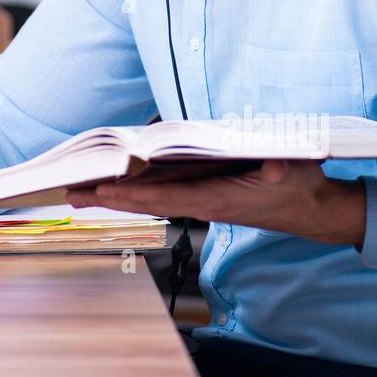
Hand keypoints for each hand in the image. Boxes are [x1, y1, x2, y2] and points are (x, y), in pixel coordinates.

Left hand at [67, 159, 365, 248]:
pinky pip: (158, 192)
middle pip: (145, 200)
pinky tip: (111, 182)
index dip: (133, 194)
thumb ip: (281, 170)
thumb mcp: (295, 173)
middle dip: (107, 196)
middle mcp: (199, 202)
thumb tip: (272, 168)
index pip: (165, 197)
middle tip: (67, 193)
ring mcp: (197, 199)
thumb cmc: (299, 186)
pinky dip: (132, 187)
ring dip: (113, 193)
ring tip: (76, 189)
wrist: (309, 209)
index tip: (101, 190)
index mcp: (216, 199)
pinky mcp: (199, 194)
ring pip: (147, 197)